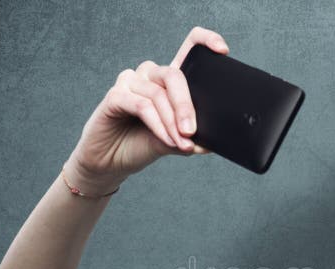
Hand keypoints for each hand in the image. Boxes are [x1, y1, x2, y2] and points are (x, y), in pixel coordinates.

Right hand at [62, 26, 229, 194]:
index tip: (222, 51)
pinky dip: (157, 125)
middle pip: (174, 75)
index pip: (188, 47)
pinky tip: (166, 140)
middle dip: (186, 106)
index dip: (206, 40)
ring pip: (158, 94)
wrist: (112, 162)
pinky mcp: (115, 96)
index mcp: (168, 80)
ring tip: (181, 144)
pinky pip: (142, 106)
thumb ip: (191, 138)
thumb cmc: (142, 144)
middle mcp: (150, 75)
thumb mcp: (174, 141)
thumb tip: (212, 142)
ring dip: (172, 122)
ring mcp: (130, 82)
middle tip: (192, 132)